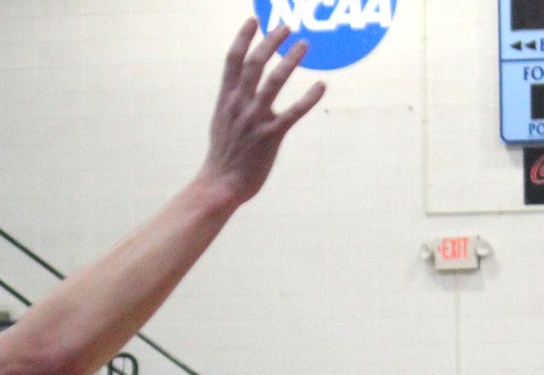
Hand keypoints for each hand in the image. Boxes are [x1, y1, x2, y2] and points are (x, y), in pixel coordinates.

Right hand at [199, 19, 325, 206]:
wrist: (221, 184)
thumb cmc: (223, 155)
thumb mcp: (221, 122)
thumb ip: (232, 102)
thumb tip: (239, 88)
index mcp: (226, 99)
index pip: (232, 61)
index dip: (243, 38)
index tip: (254, 20)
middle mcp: (239, 105)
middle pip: (254, 63)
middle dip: (270, 41)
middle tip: (286, 26)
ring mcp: (255, 120)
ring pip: (274, 81)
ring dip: (290, 60)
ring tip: (304, 44)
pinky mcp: (270, 136)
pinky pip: (293, 113)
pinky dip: (308, 98)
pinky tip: (321, 85)